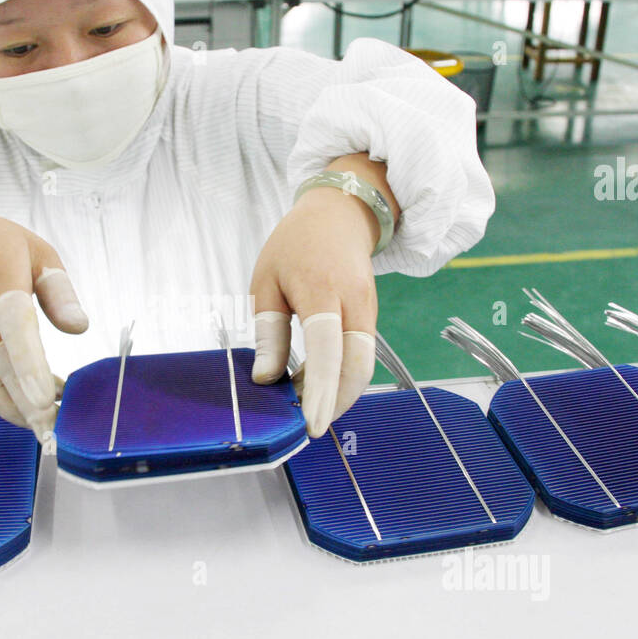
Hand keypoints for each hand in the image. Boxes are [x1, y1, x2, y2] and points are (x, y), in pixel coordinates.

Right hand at [0, 197, 87, 439]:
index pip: (15, 325)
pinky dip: (6, 400)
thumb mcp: (36, 250)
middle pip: (1, 366)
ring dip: (18, 410)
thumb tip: (80, 328)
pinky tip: (34, 407)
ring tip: (50, 426)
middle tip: (58, 432)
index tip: (46, 397)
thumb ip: (59, 291)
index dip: (30, 364)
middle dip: (28, 405)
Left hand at [249, 185, 378, 437]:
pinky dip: (340, 376)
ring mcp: (369, 311)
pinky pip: (360, 355)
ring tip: (302, 399)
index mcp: (322, 291)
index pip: (327, 350)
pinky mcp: (371, 317)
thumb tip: (266, 379)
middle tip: (306, 423)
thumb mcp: (267, 282)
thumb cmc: (295, 246)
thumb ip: (269, 332)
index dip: (321, 390)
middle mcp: (355, 303)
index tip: (311, 423)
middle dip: (336, 402)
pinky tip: (314, 380)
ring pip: (362, 365)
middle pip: (357, 366)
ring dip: (337, 391)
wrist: (339, 215)